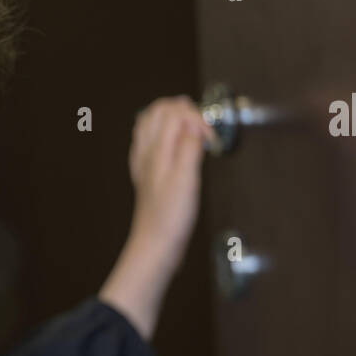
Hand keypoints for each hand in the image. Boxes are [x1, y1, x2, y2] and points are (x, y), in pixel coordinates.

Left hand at [127, 95, 214, 273]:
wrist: (155, 245)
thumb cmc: (170, 218)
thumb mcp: (186, 178)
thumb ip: (190, 146)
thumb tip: (195, 125)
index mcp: (156, 149)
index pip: (174, 111)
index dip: (198, 118)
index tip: (211, 138)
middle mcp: (146, 152)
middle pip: (160, 110)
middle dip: (185, 111)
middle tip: (204, 128)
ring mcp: (144, 162)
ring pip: (151, 123)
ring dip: (173, 119)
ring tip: (193, 130)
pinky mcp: (147, 173)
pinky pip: (149, 141)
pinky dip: (163, 134)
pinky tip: (175, 146)